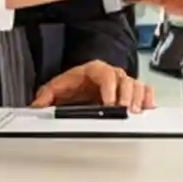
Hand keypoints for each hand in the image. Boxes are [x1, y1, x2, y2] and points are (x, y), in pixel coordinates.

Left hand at [30, 60, 154, 112]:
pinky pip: (144, 89)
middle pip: (125, 80)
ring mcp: (122, 81)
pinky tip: (147, 108)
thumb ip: (45, 95)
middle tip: (125, 110)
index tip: (109, 104)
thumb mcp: (56, 86)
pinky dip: (147, 98)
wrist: (81, 81)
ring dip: (138, 98)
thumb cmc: (73, 83)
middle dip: (126, 97)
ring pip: (137, 85)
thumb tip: (35, 106)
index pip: (106, 74)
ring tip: (136, 112)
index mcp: (94, 69)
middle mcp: (111, 73)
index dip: (110, 89)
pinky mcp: (130, 90)